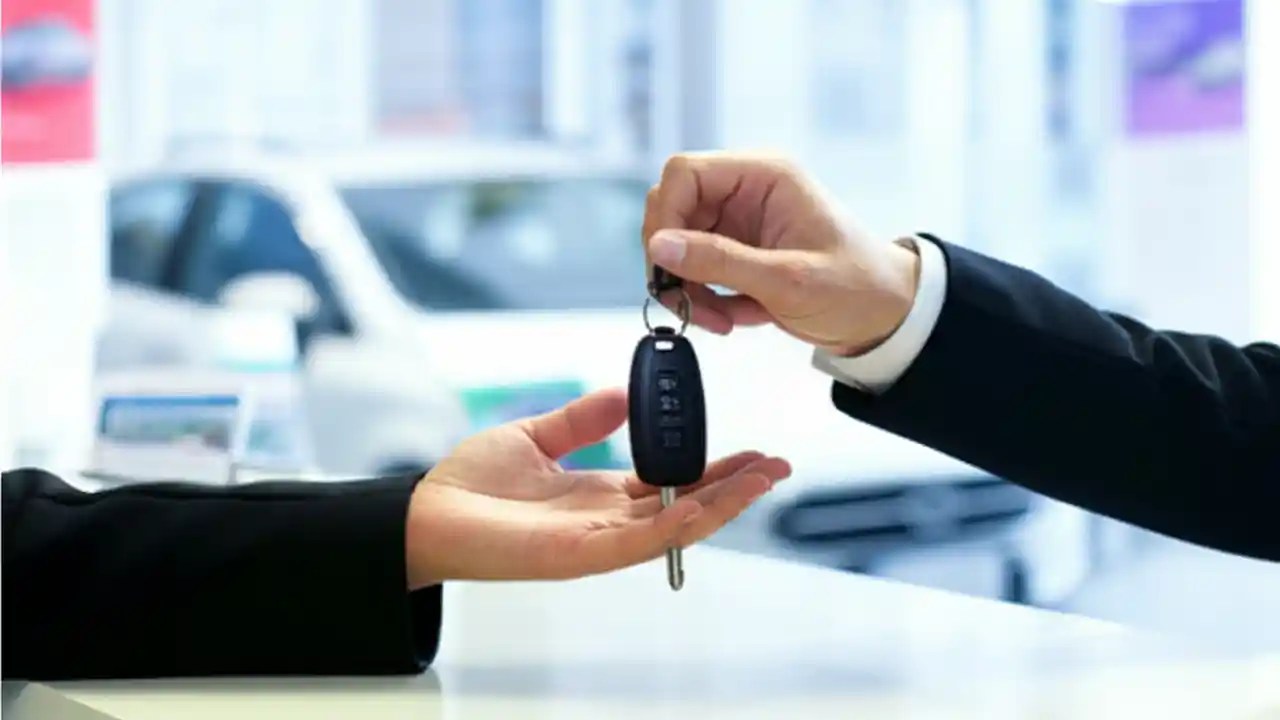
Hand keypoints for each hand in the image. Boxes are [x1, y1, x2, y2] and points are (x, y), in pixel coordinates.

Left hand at [404, 388, 790, 588]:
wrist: (425, 513)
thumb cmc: (470, 485)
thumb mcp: (536, 435)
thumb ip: (582, 420)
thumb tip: (621, 395)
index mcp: (601, 494)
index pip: (672, 483)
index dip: (714, 468)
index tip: (751, 450)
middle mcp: (607, 520)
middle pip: (687, 505)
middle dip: (735, 488)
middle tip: (777, 467)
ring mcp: (597, 541)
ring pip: (675, 526)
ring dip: (722, 505)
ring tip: (761, 481)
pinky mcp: (578, 554)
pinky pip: (638, 541)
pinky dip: (677, 525)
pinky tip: (706, 505)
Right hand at [642, 152, 920, 355]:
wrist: (886, 316)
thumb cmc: (856, 286)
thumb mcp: (786, 279)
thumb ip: (719, 261)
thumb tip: (659, 247)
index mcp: (763, 176)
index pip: (684, 174)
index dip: (665, 216)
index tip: (665, 261)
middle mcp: (746, 192)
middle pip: (673, 211)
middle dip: (675, 262)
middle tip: (687, 302)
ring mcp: (739, 223)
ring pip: (678, 247)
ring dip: (689, 288)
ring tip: (719, 320)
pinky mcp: (737, 253)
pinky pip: (697, 271)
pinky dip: (705, 299)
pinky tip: (738, 316)